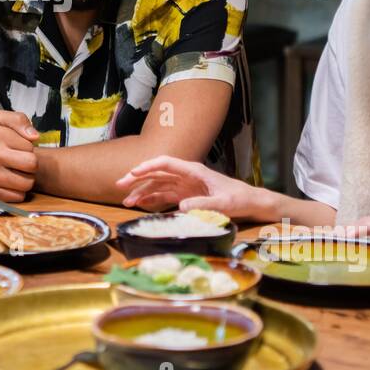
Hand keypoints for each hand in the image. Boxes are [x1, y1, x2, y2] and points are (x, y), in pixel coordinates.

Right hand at [0, 110, 38, 201]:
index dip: (27, 148)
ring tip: (14, 172)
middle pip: (32, 164)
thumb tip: (35, 136)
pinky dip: (16, 191)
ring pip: (27, 183)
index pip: (30, 146)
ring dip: (25, 179)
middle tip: (19, 162)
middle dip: (30, 164)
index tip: (16, 148)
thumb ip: (19, 120)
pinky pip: (18, 197)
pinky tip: (7, 183)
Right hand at [117, 155, 267, 218]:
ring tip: (126, 201)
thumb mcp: (223, 204)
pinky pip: (164, 195)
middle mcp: (186, 175)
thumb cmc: (238, 199)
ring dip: (141, 191)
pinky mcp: (185, 195)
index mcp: (194, 170)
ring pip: (157, 185)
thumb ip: (203, 205)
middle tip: (119, 185)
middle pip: (156, 173)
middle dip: (137, 178)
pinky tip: (140, 204)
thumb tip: (180, 206)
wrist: (250, 202)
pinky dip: (151, 199)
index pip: (166, 163)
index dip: (148, 166)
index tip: (133, 173)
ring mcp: (184, 185)